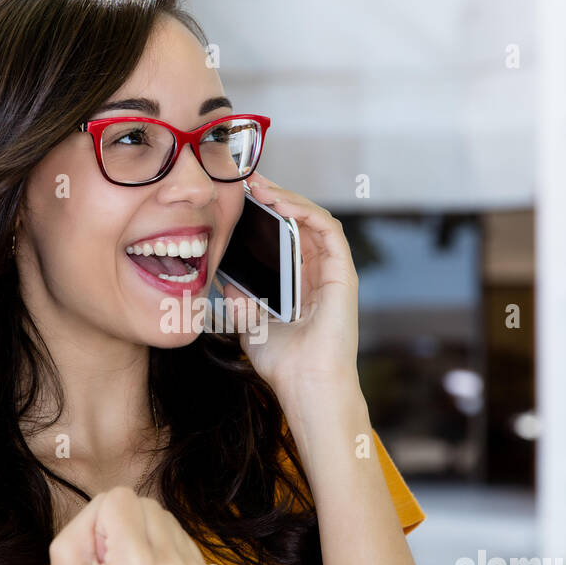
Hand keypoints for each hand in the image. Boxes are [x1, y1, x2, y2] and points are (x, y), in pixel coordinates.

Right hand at [47, 487, 213, 564]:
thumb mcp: (64, 557)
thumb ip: (90, 514)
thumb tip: (121, 501)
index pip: (120, 497)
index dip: (100, 522)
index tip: (99, 556)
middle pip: (148, 504)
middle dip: (126, 526)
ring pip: (168, 519)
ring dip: (147, 537)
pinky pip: (183, 539)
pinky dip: (164, 551)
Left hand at [217, 171, 360, 400]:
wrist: (305, 385)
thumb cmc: (283, 363)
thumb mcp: (249, 323)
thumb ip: (239, 298)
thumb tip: (222, 276)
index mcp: (299, 281)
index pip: (285, 234)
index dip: (266, 212)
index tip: (239, 197)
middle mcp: (318, 272)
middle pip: (299, 220)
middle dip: (274, 196)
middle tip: (247, 179)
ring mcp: (332, 271)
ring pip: (313, 219)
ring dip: (287, 198)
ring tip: (260, 187)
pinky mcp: (343, 273)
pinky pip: (328, 230)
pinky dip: (306, 212)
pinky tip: (282, 205)